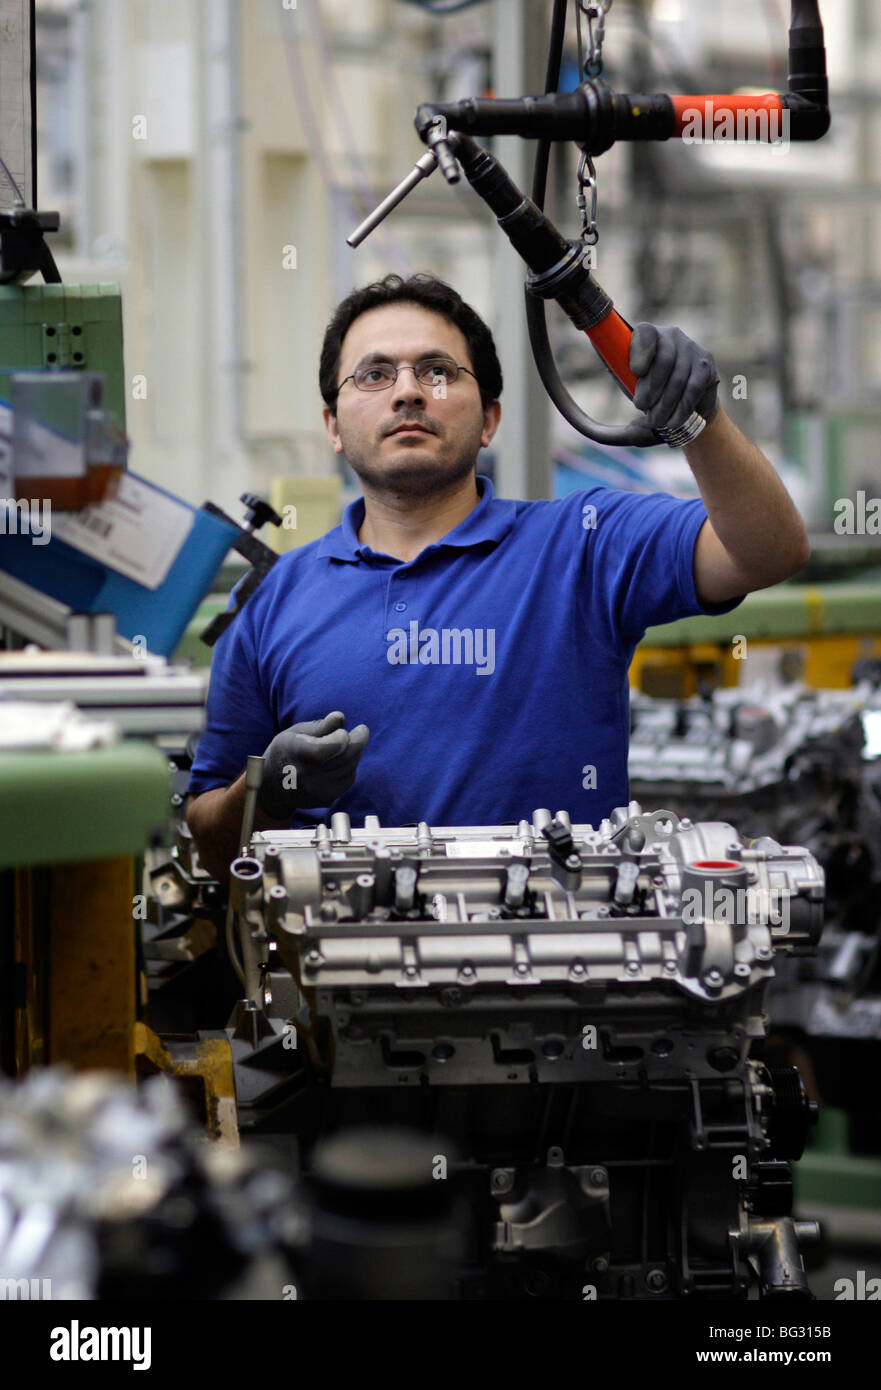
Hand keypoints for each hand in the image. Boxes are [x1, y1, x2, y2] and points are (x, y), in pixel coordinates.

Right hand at [257, 711, 369, 818]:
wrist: (272, 786)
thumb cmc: (286, 751)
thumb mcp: (296, 733)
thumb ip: (320, 726)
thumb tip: (340, 718)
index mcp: (294, 752)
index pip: (322, 750)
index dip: (339, 740)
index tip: (345, 731)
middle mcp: (304, 775)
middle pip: (343, 758)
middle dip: (357, 741)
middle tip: (362, 730)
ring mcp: (315, 790)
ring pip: (349, 768)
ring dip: (354, 754)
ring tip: (348, 744)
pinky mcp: (324, 799)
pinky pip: (348, 780)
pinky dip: (350, 767)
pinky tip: (342, 760)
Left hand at [629, 323, 719, 439]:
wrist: (687, 408)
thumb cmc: (652, 397)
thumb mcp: (631, 392)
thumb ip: (618, 394)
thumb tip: (593, 421)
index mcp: (648, 336)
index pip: (645, 333)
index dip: (641, 351)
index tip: (637, 372)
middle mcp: (671, 336)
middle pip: (663, 360)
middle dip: (651, 387)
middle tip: (642, 406)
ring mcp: (691, 349)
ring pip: (678, 376)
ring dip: (665, 402)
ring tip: (656, 420)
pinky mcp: (706, 365)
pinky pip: (693, 387)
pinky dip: (681, 407)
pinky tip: (673, 421)